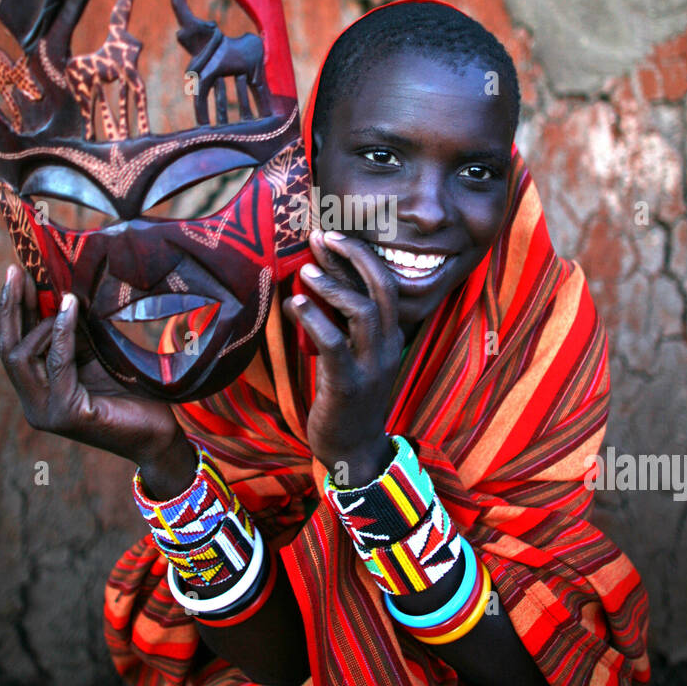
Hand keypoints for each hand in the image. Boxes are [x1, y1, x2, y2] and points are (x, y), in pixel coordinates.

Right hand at [0, 266, 195, 495]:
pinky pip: (57, 364)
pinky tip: (71, 308)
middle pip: (9, 350)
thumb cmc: (132, 393)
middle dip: (10, 308)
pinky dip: (61, 333)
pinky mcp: (67, 415)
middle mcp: (35, 404)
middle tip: (17, 271)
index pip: (14, 346)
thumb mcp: (97, 355)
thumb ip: (75, 334)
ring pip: (24, 356)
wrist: (159, 434)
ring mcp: (47, 413)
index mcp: (39, 391)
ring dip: (42, 321)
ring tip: (65, 295)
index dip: (11, 310)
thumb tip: (64, 290)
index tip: (15, 272)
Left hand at [282, 230, 402, 485]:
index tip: (333, 235)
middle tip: (323, 235)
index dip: (360, 256)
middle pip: (381, 287)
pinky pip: (335, 345)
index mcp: (391, 336)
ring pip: (363, 312)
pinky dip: (315, 320)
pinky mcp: (350, 385)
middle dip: (354, 256)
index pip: (384, 283)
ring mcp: (372, 366)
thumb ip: (340, 323)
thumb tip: (311, 286)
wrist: (354, 451)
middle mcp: (388, 346)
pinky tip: (295, 303)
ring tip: (306, 267)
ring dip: (333, 285)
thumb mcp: (350, 355)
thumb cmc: (346, 399)